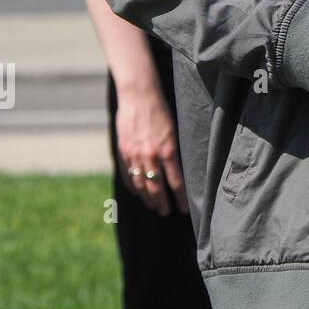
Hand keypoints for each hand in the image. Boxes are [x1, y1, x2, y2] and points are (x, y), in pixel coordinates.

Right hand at [114, 81, 186, 214]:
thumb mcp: (175, 130)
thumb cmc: (161, 110)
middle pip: (157, 188)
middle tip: (167, 212)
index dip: (180, 198)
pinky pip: (128, 175)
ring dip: (148, 199)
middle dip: (163, 203)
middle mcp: (151, 157)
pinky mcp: (124, 152)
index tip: (184, 208)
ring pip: (141, 185)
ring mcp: (135, 156)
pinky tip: (139, 193)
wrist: (139, 97)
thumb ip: (175, 151)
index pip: (176, 182)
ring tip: (154, 207)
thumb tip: (179, 170)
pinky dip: (134, 187)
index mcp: (168, 151)